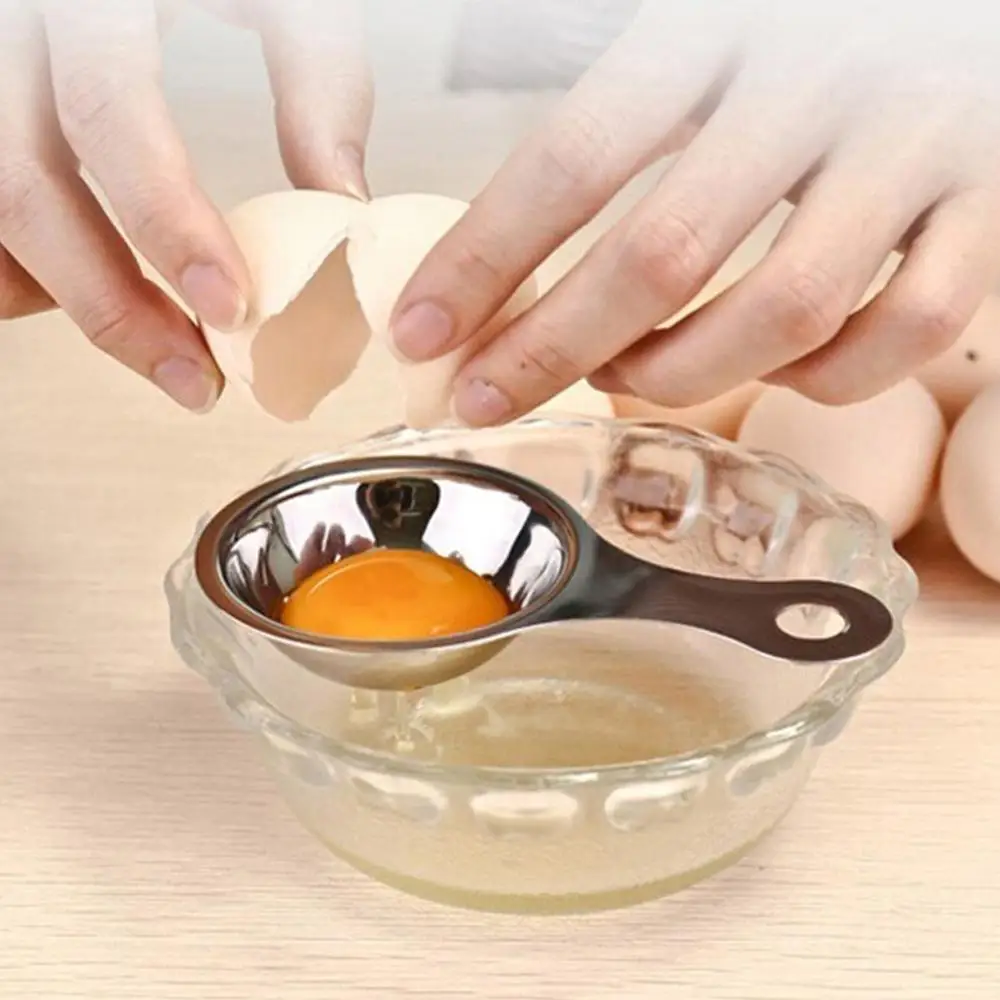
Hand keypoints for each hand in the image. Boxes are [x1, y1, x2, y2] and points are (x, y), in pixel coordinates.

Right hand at [0, 0, 370, 410]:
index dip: (164, 222)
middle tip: (195, 382)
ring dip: (62, 298)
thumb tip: (344, 206)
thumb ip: (318, 86)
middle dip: (112, 307)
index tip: (230, 308)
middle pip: (25, 189)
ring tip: (155, 349)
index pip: (107, 114)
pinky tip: (89, 290)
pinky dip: (23, 266)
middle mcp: (11, 30)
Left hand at [391, 0, 999, 423]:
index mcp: (726, 24)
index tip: (422, 328)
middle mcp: (825, 82)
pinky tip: (770, 375)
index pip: (577, 155)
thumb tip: (495, 248)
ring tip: (619, 378)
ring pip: (785, 310)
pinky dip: (826, 381)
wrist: (962, 12)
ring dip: (679, 374)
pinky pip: (905, 331)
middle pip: (666, 253)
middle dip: (554, 347)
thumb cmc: (810, 29)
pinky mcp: (989, 208)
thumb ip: (616, 119)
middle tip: (486, 396)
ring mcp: (916, 149)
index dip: (486, 255)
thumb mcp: (704, 36)